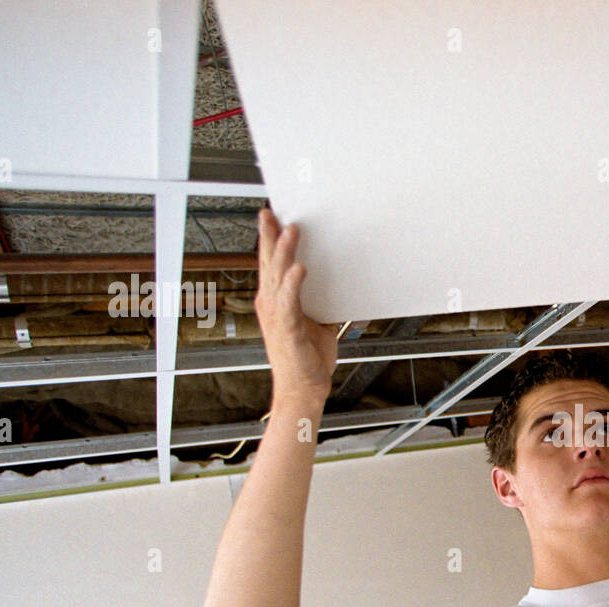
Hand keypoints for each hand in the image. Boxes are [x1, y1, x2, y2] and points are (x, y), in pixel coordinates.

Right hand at [254, 208, 339, 403]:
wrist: (303, 389)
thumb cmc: (307, 361)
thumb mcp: (318, 326)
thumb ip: (323, 306)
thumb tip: (339, 292)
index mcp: (276, 302)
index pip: (272, 265)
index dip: (271, 242)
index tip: (273, 219)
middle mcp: (272, 305)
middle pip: (269, 264)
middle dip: (269, 237)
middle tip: (270, 213)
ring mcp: (278, 316)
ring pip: (277, 277)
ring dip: (283, 252)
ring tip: (290, 231)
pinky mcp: (288, 329)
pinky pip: (290, 302)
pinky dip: (294, 284)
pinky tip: (300, 268)